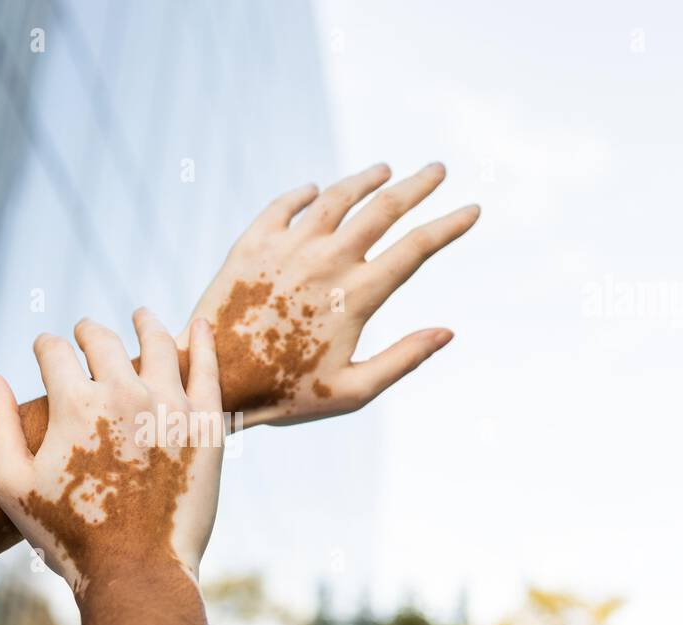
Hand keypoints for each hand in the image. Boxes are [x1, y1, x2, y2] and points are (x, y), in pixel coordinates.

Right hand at [0, 310, 223, 597]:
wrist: (137, 573)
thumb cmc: (69, 536)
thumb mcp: (12, 485)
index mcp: (74, 404)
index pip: (54, 352)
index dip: (45, 346)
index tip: (45, 348)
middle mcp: (124, 394)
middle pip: (103, 342)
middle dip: (88, 332)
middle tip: (85, 332)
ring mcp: (170, 407)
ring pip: (159, 344)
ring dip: (145, 325)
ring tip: (141, 317)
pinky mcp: (207, 426)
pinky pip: (208, 370)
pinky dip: (204, 342)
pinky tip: (201, 328)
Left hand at [179, 162, 478, 426]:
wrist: (210, 379)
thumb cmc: (283, 395)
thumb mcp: (351, 391)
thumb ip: (402, 360)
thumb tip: (448, 332)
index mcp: (357, 296)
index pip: (416, 249)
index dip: (449, 226)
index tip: (471, 210)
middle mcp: (326, 261)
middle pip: (383, 208)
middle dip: (418, 186)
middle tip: (437, 170)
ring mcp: (287, 247)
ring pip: (336, 198)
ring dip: (365, 180)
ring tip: (384, 171)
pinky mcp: (251, 244)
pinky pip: (283, 206)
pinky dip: (304, 194)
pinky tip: (315, 190)